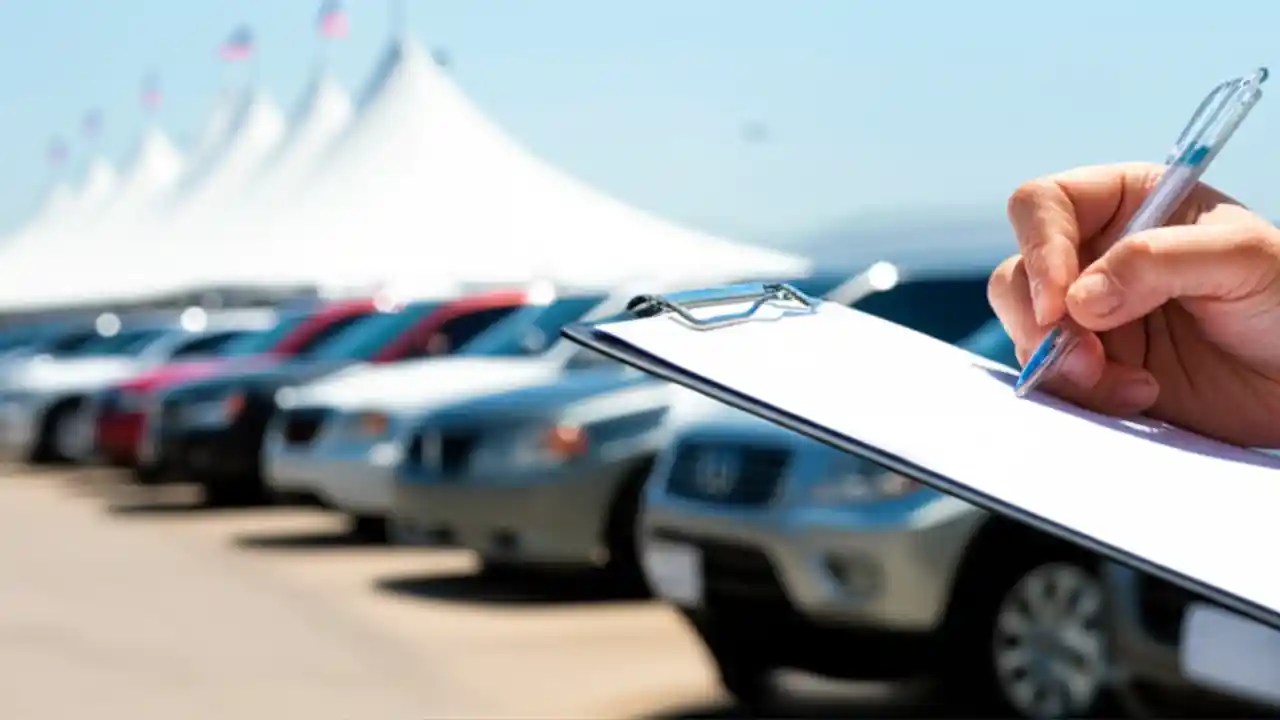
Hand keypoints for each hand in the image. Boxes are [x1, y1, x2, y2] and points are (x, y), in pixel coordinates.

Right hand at [989, 162, 1279, 446]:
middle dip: (1039, 321)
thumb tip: (1078, 299)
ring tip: (1128, 385)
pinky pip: (1049, 379)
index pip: (1042, 205)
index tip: (1059, 303)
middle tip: (1084, 356)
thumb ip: (1156, 262)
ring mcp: (1087, 316)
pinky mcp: (1091, 369)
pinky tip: (1139, 397)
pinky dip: (1082, 395)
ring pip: (1025, 332)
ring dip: (1062, 364)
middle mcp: (1093, 255)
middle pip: (1015, 273)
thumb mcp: (1243, 259)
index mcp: (1125, 203)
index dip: (1038, 248)